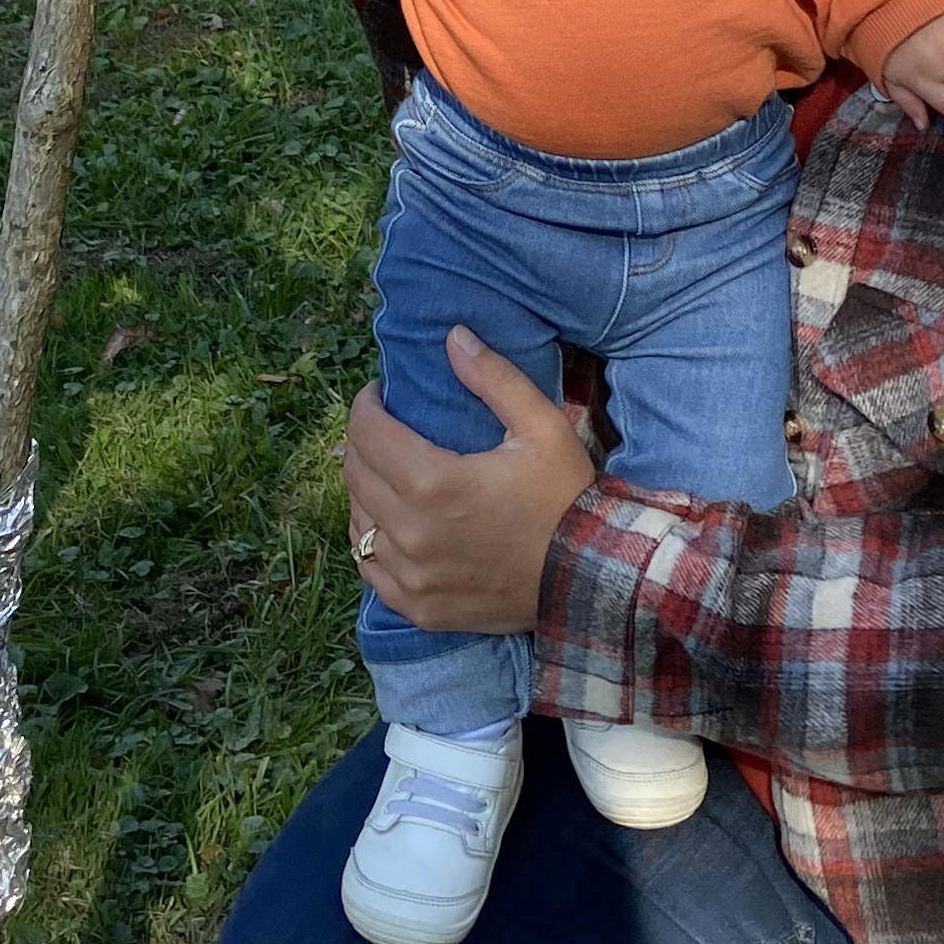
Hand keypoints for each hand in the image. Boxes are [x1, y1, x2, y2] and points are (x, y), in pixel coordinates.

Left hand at [342, 329, 592, 632]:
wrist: (589, 579)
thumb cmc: (566, 498)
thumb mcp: (542, 427)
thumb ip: (494, 378)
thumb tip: (452, 336)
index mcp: (434, 483)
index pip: (367, 432)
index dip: (366, 405)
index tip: (379, 395)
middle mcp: (412, 533)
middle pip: (355, 474)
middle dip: (363, 442)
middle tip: (383, 428)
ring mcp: (411, 576)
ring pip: (357, 522)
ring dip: (364, 491)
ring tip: (388, 473)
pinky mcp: (418, 608)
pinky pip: (370, 569)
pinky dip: (371, 542)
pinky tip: (389, 525)